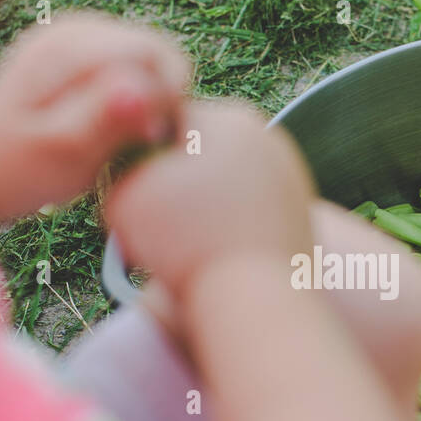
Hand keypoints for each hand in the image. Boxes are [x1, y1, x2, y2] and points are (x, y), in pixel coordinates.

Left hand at [0, 13, 189, 217]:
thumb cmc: (21, 168)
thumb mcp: (63, 151)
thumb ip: (104, 121)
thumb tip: (142, 93)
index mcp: (69, 49)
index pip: (154, 56)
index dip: (167, 99)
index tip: (148, 141)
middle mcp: (77, 28)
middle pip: (160, 51)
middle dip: (163, 98)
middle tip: (141, 142)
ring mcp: (82, 35)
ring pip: (155, 58)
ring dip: (153, 99)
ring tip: (126, 138)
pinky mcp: (89, 50)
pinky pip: (139, 66)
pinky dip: (141, 97)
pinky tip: (116, 127)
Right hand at [105, 101, 315, 297]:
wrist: (257, 304)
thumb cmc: (189, 244)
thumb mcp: (125, 195)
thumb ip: (119, 168)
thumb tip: (132, 173)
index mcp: (227, 117)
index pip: (162, 124)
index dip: (137, 161)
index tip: (133, 196)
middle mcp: (268, 137)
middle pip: (197, 155)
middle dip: (172, 185)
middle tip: (157, 227)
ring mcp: (292, 177)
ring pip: (223, 187)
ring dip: (199, 211)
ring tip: (188, 248)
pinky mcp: (301, 216)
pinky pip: (248, 216)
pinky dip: (228, 233)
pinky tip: (217, 258)